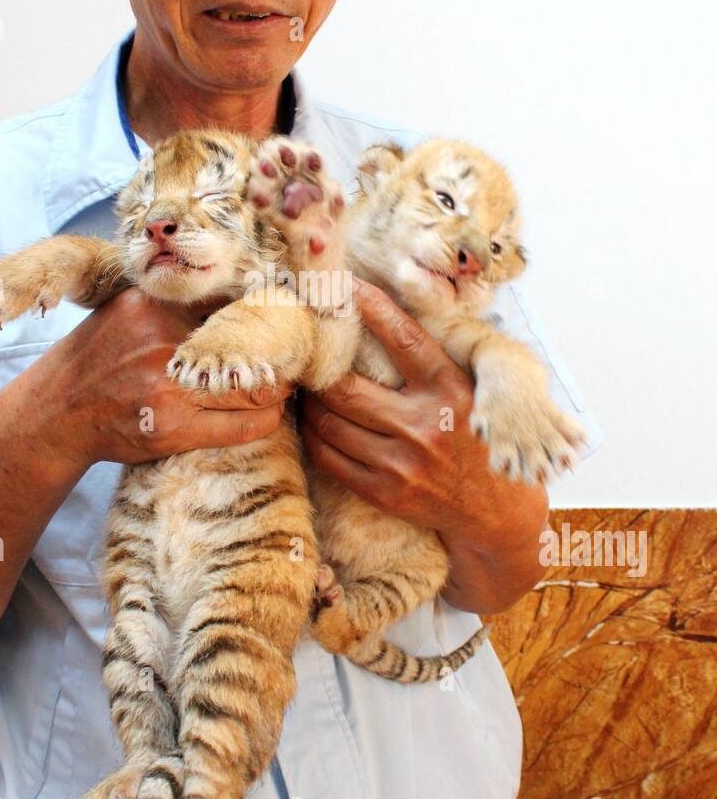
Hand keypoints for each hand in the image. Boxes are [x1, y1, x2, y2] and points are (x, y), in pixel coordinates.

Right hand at [2, 288, 291, 479]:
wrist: (57, 411)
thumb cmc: (98, 357)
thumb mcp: (128, 311)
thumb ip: (174, 301)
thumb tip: (238, 290)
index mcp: (154, 305)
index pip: (231, 301)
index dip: (265, 310)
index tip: (285, 314)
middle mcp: (162, 341)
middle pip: (251, 343)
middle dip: (280, 351)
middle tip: (295, 353)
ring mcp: (168, 388)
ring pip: (255, 388)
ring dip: (278, 388)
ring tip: (285, 384)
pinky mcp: (173, 428)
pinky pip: (243, 425)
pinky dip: (266, 418)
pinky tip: (270, 412)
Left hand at [298, 278, 548, 613]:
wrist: (497, 514)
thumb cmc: (478, 441)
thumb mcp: (474, 395)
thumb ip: (437, 362)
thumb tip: (389, 315)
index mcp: (451, 390)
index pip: (403, 338)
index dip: (370, 307)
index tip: (344, 284)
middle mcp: (426, 424)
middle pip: (346, 387)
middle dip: (317, 366)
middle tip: (303, 350)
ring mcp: (404, 462)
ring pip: (331, 423)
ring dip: (309, 402)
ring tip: (302, 386)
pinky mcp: (387, 492)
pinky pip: (331, 458)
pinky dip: (314, 436)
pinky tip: (312, 422)